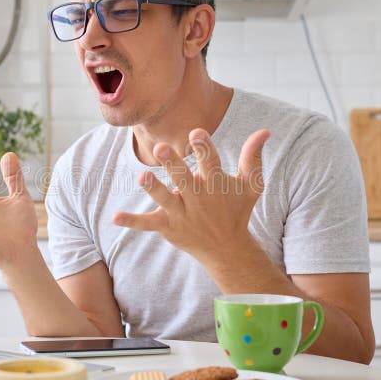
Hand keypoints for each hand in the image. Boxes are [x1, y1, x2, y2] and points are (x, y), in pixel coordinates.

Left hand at [112, 128, 270, 266]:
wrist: (227, 248)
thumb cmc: (236, 210)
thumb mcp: (250, 185)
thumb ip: (253, 157)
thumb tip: (265, 131)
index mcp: (215, 183)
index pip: (209, 161)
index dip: (203, 147)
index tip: (196, 133)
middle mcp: (198, 198)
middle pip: (184, 178)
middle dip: (173, 164)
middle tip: (161, 149)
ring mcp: (181, 213)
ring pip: (166, 200)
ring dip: (154, 189)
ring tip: (143, 177)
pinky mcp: (168, 226)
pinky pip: (148, 224)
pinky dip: (133, 222)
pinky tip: (115, 217)